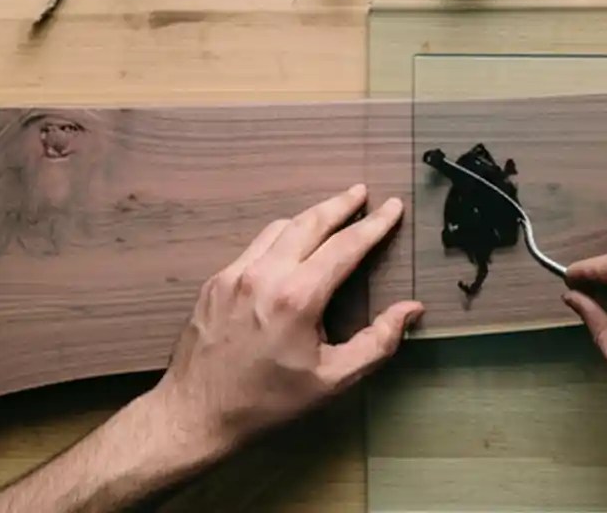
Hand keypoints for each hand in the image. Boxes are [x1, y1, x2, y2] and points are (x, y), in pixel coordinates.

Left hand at [149, 185, 423, 451]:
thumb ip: (378, 343)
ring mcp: (234, 274)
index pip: (344, 247)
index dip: (373, 225)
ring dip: (309, 217)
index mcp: (297, 298)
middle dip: (340, 204)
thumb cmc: (268, 401)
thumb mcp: (333, 381)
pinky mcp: (215, 282)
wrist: (195, 413)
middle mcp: (264, 275)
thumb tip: (410, 309)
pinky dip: (280, 237)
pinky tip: (290, 246)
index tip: (392, 207)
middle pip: (310, 222)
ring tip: (331, 214)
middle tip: (361, 192)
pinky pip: (255, 247)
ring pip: (279, 228)